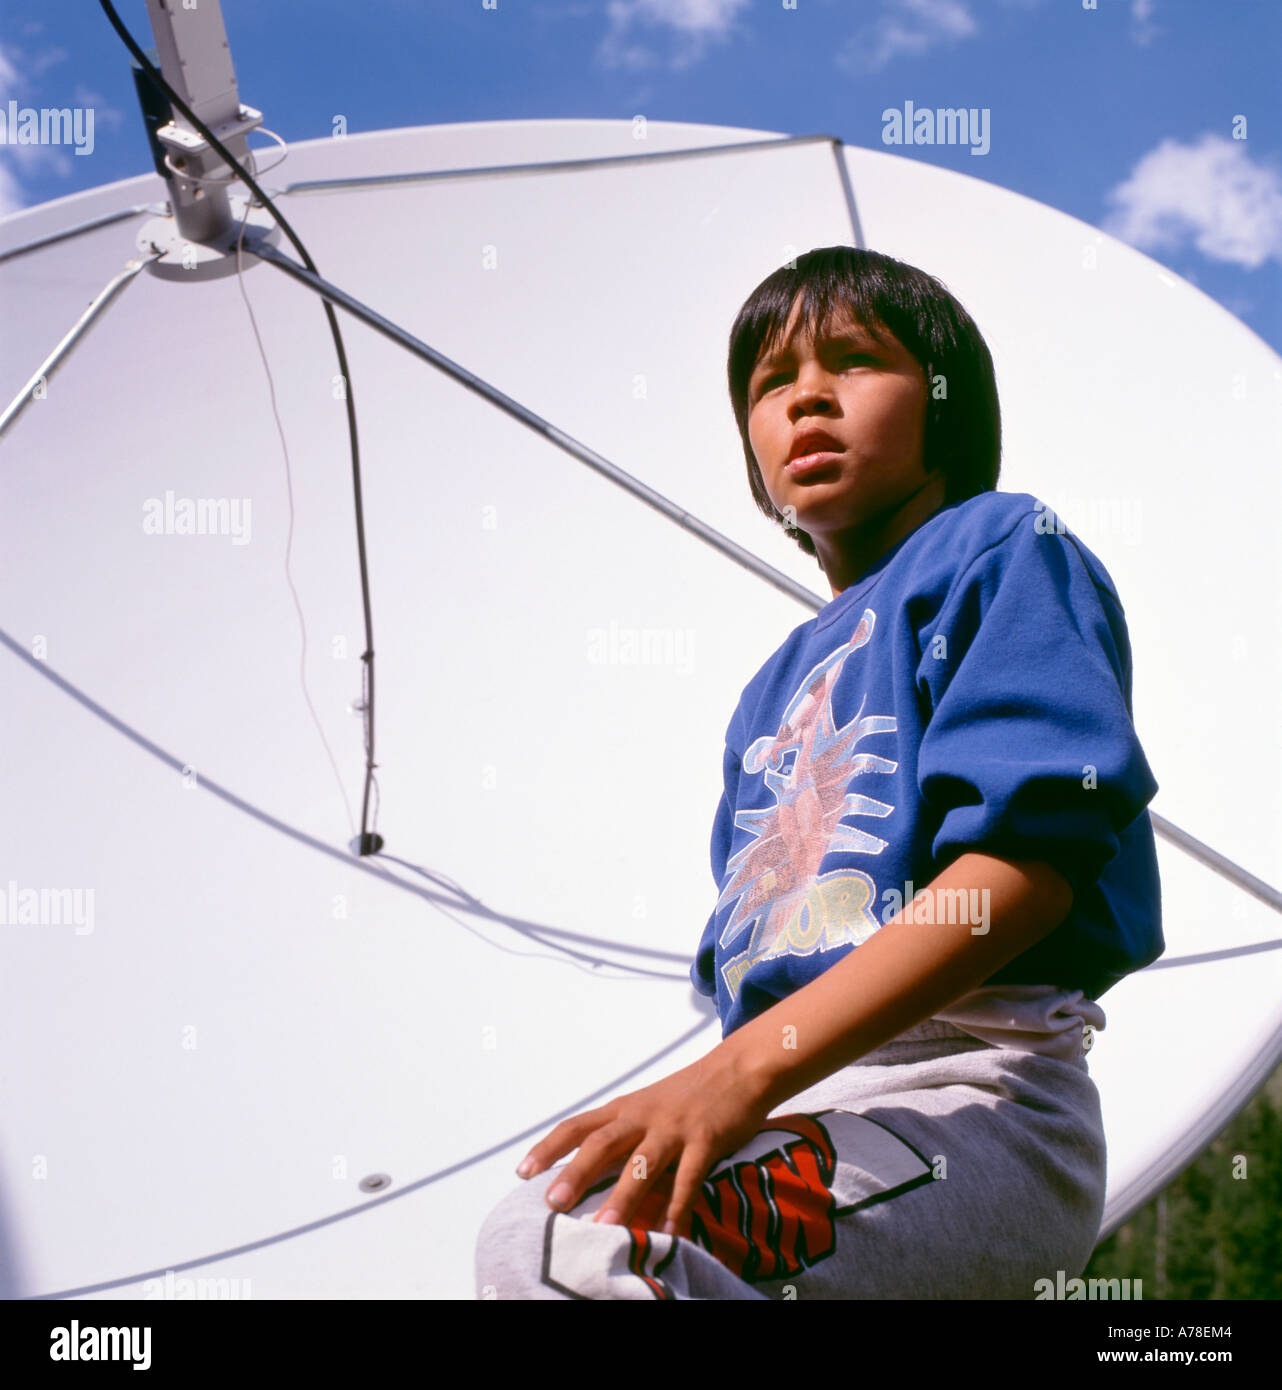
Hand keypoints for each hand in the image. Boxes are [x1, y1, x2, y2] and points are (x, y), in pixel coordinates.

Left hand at [514, 1047, 772, 1238]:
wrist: (739, 1068)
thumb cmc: (690, 1094)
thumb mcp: (649, 1108)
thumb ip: (624, 1137)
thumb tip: (591, 1177)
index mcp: (625, 1108)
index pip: (577, 1126)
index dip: (548, 1147)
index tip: (522, 1172)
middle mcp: (643, 1116)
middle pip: (601, 1143)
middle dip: (575, 1173)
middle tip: (552, 1202)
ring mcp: (674, 1128)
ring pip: (642, 1163)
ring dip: (621, 1197)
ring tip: (602, 1228)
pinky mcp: (706, 1139)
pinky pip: (689, 1178)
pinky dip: (677, 1207)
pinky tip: (668, 1233)